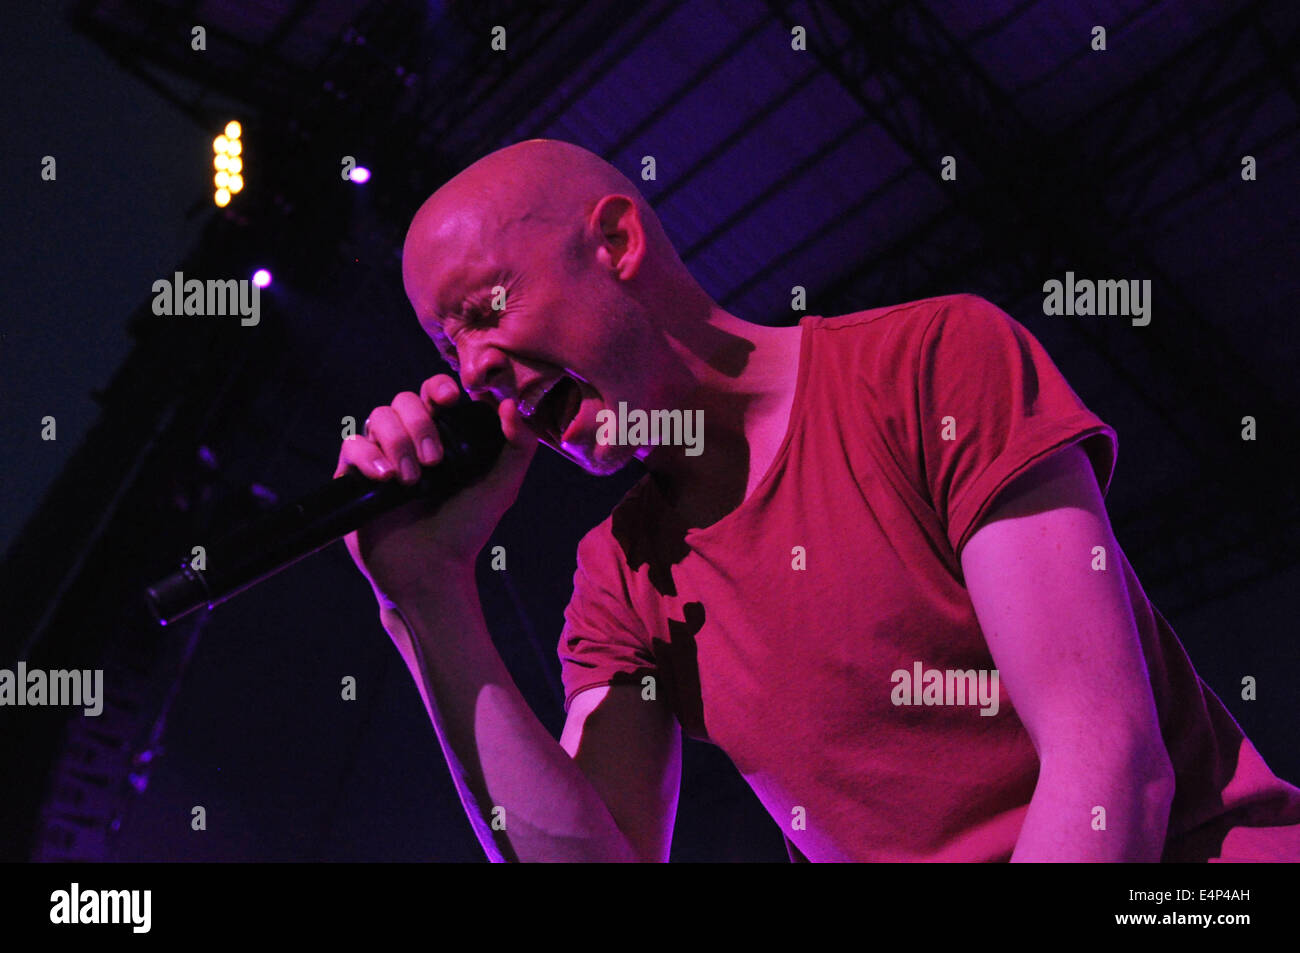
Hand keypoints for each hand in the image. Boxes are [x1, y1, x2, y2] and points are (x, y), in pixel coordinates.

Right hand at [333, 374, 536, 606]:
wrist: (430, 571)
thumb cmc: (467, 530)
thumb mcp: (502, 487)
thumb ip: (519, 446)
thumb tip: (510, 404)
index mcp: (443, 435)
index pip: (434, 392)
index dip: (438, 387)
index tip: (449, 399)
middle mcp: (410, 440)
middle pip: (403, 400)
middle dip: (419, 424)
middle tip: (435, 462)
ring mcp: (381, 456)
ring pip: (377, 417)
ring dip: (397, 442)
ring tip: (412, 480)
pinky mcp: (355, 477)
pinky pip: (351, 445)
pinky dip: (368, 456)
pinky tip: (386, 478)